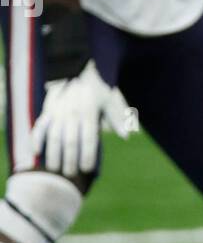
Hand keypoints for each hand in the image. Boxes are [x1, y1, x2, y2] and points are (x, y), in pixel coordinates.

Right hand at [31, 60, 133, 175]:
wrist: (76, 67)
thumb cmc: (96, 87)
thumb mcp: (109, 99)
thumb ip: (117, 118)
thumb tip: (127, 135)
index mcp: (89, 112)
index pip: (88, 140)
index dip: (87, 156)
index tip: (87, 169)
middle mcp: (72, 113)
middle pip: (69, 142)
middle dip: (69, 161)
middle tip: (70, 174)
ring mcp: (58, 112)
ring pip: (53, 137)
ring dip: (53, 155)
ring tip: (55, 169)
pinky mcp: (47, 110)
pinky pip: (39, 126)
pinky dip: (36, 139)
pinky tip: (36, 153)